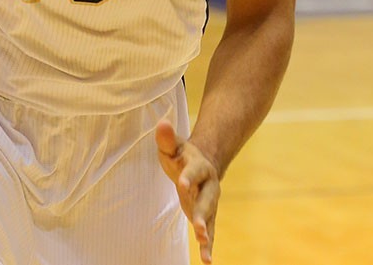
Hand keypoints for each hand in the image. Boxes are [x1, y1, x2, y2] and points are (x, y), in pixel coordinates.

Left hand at [155, 119, 220, 263]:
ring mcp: (208, 200)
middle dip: (203, 212)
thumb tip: (162, 122)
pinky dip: (209, 245)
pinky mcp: (207, 214)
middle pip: (207, 198)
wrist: (204, 162)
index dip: (189, 176)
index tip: (182, 182)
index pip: (193, 170)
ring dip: (207, 231)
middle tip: (197, 226)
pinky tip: (207, 260)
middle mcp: (208, 184)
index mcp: (198, 165)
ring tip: (205, 246)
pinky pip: (210, 230)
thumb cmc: (181, 154)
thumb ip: (166, 137)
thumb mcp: (172, 145)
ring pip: (210, 216)